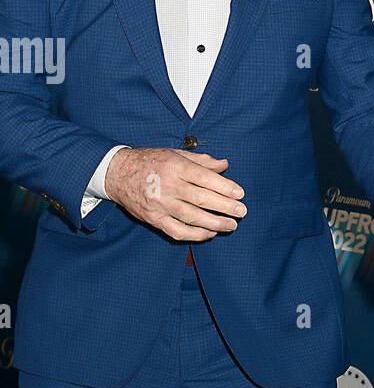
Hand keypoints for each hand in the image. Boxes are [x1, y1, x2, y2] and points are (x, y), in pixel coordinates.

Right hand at [105, 148, 246, 241]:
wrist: (117, 174)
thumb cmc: (150, 161)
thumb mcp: (175, 153)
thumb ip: (201, 160)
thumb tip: (225, 165)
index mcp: (175, 166)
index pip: (204, 178)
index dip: (224, 187)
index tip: (240, 194)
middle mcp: (168, 186)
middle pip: (201, 199)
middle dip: (225, 207)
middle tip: (241, 212)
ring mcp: (160, 204)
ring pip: (191, 217)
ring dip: (214, 223)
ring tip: (231, 225)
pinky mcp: (153, 219)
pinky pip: (177, 231)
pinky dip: (195, 234)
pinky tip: (209, 233)